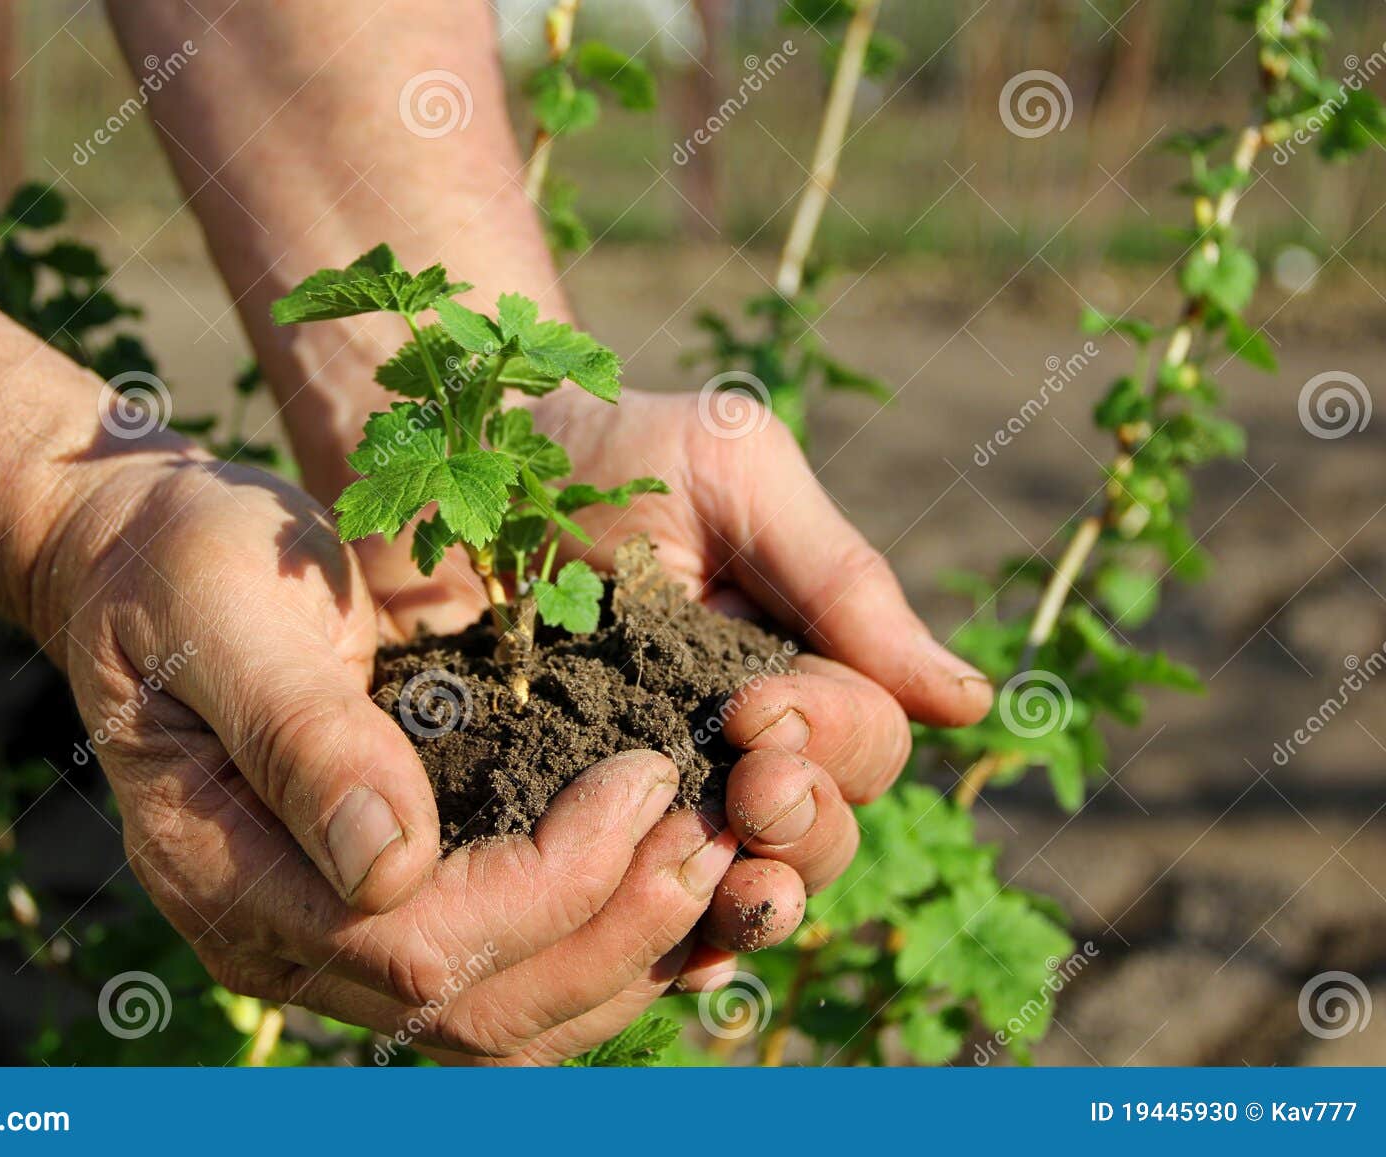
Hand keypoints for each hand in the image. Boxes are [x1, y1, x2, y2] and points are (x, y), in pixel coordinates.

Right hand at [44, 450, 738, 1061]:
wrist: (151, 565)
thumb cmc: (185, 568)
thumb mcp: (228, 614)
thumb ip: (300, 735)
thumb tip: (389, 863)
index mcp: (229, 875)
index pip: (418, 943)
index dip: (550, 885)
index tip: (643, 782)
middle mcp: (283, 939)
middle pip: (475, 1009)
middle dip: (614, 934)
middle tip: (718, 840)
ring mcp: (332, 938)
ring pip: (503, 1020)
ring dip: (623, 958)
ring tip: (720, 867)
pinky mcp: (384, 908)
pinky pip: (504, 975)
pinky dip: (597, 947)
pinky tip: (669, 890)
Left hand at [350, 388, 992, 974]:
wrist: (448, 458)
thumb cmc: (602, 449)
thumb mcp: (732, 472)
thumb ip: (842, 580)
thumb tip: (972, 704)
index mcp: (790, 668)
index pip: (863, 743)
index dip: (834, 739)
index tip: (757, 707)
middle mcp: (732, 747)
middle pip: (818, 834)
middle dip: (802, 823)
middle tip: (748, 787)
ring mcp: (650, 797)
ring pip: (741, 890)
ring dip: (752, 896)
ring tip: (725, 877)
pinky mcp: (562, 830)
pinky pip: (636, 919)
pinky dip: (666, 943)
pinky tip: (666, 948)